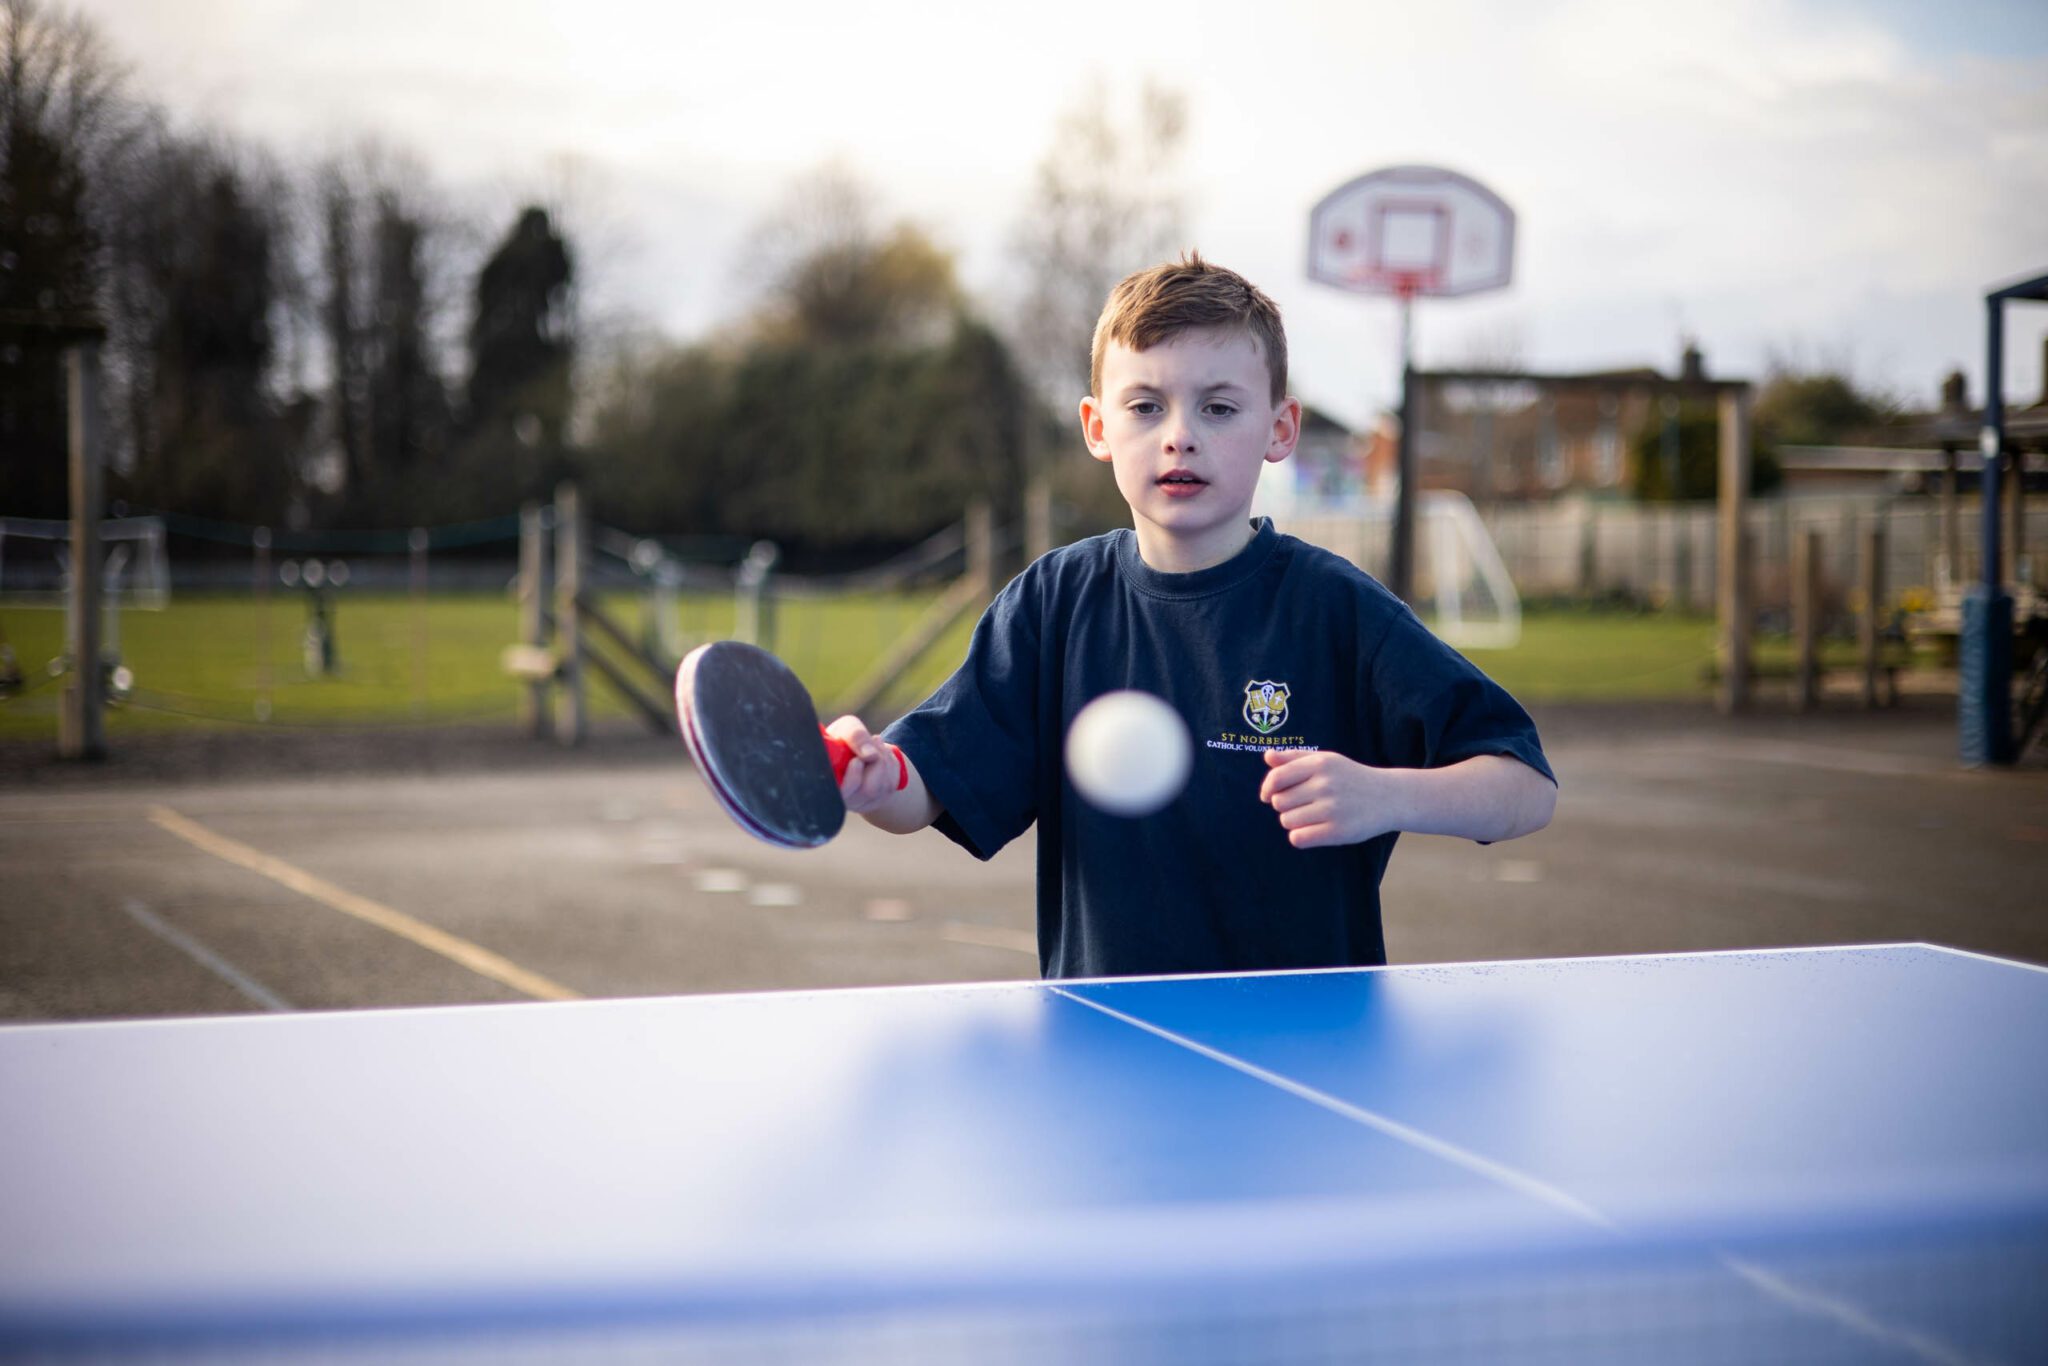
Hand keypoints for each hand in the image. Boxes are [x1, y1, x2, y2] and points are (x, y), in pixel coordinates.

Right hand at [824, 715, 901, 813]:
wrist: (855, 747)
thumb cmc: (844, 739)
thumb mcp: (846, 728)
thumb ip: (855, 736)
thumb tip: (870, 755)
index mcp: (828, 785)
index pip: (842, 793)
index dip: (854, 776)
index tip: (858, 760)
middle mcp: (843, 800)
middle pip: (868, 790)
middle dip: (876, 761)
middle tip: (872, 741)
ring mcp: (862, 803)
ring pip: (883, 786)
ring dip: (885, 758)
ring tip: (876, 743)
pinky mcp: (878, 800)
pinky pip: (892, 784)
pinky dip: (891, 764)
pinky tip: (881, 755)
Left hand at [1259, 748, 1402, 848]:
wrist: (1388, 797)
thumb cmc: (1349, 778)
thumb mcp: (1326, 760)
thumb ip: (1294, 758)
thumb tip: (1267, 757)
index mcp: (1320, 764)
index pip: (1276, 778)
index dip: (1267, 789)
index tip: (1269, 796)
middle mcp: (1325, 784)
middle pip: (1279, 802)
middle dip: (1286, 805)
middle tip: (1305, 804)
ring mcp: (1332, 809)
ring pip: (1287, 821)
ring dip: (1294, 822)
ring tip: (1314, 816)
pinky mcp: (1338, 832)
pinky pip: (1297, 838)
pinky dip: (1300, 837)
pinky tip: (1314, 830)